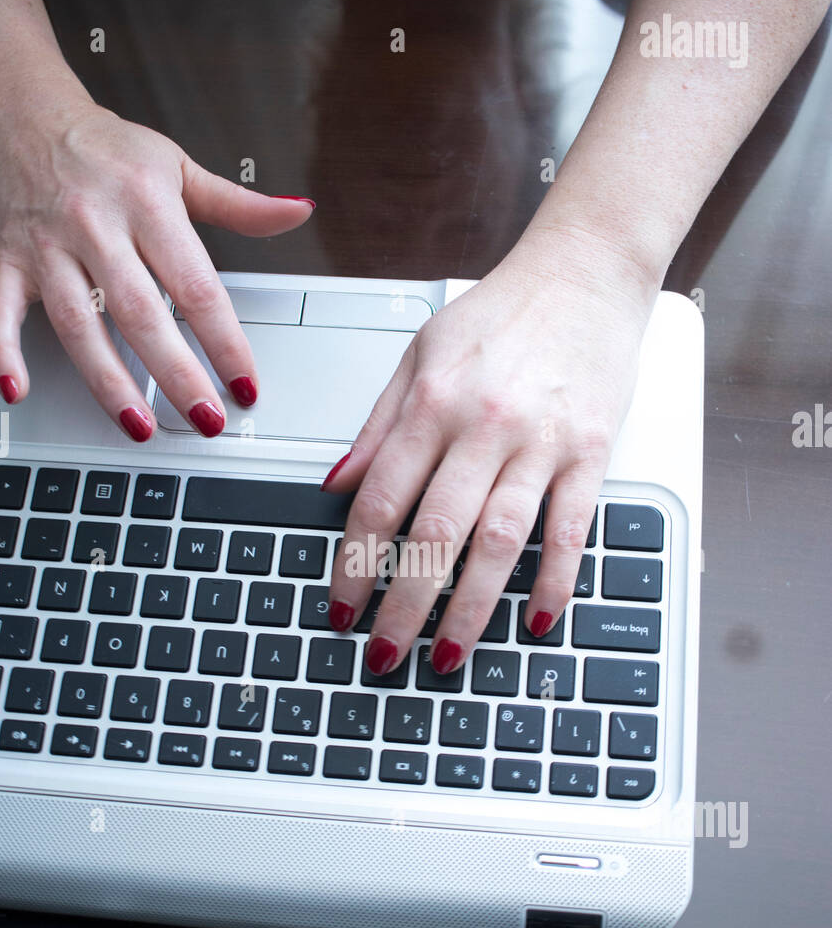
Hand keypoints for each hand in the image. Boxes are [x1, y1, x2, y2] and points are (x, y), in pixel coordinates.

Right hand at [0, 95, 314, 438]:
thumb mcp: (180, 167)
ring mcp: (49, 247)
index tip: (245, 383)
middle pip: (141, 312)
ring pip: (78, 324)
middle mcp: (96, 225)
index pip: (196, 284)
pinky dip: (3, 352)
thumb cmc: (108, 150)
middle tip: (205, 418)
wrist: (26, 113)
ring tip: (139, 425)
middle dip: (176, 373)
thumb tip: (298, 212)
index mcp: (147, 204)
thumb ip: (240, 204)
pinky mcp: (7, 260)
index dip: (224, 340)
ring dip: (108, 380)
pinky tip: (18, 389)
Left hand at [324, 236, 656, 673]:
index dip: (354, 563)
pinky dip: (556, 580)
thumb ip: (379, 425)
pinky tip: (538, 620)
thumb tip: (336, 486)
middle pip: (435, 532)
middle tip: (384, 657)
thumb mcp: (420, 353)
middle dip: (403, 604)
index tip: (340, 608)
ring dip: (472, 608)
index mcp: (432, 402)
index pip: (380, 500)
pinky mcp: (591, 451)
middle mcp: (483, 425)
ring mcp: (541, 442)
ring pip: (500, 540)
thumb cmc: (501, 311)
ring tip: (448, 656)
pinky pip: (572, 528)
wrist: (585, 270)